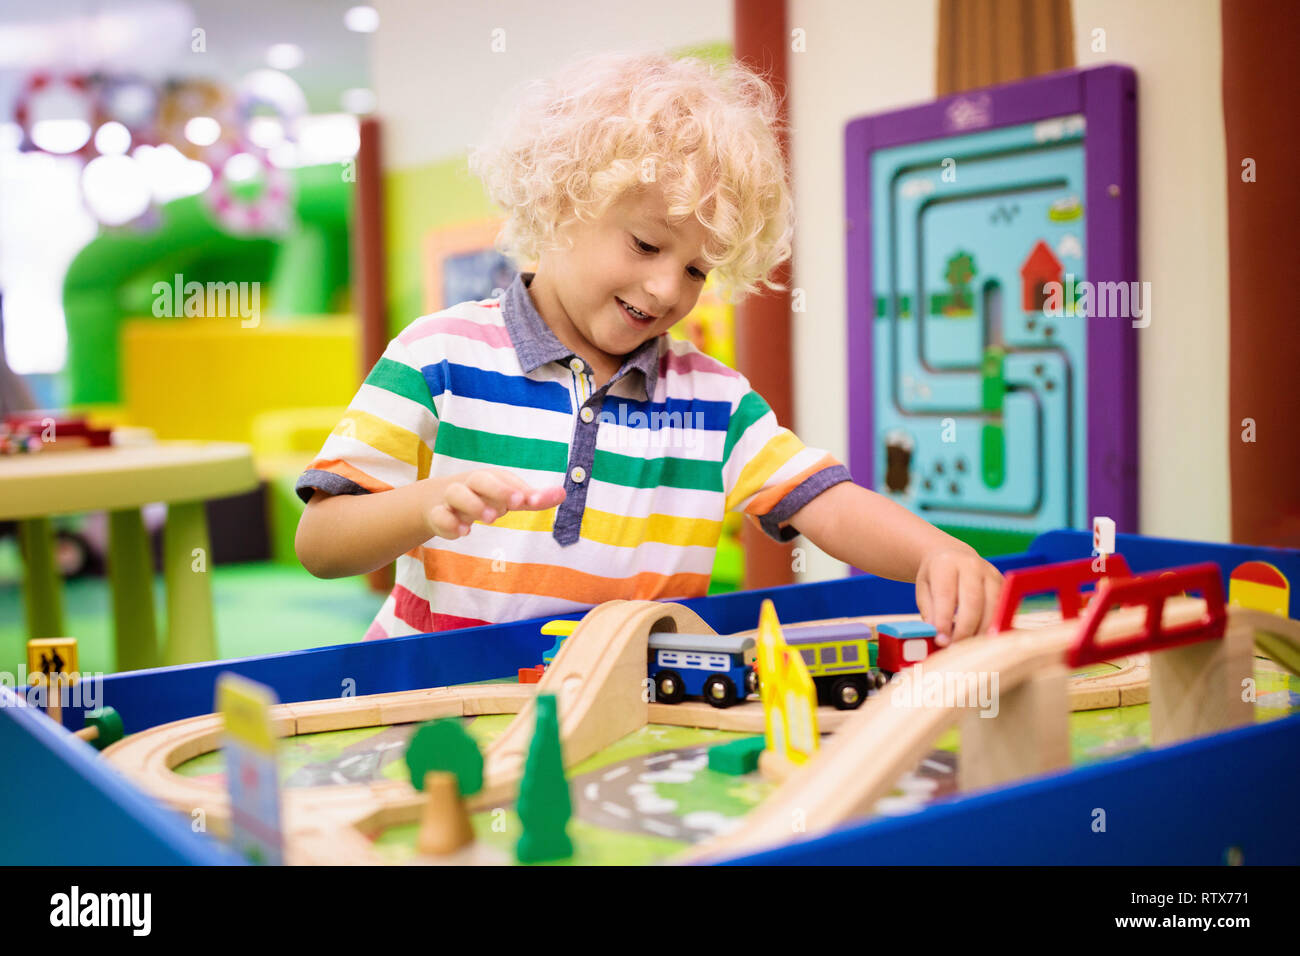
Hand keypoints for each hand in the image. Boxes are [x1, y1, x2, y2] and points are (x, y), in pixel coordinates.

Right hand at [424, 469, 565, 539]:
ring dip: (473, 505)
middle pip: (481, 479)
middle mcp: (471, 484)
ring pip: (457, 493)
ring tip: (491, 519)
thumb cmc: (483, 497)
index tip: (534, 500)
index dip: (519, 489)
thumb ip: (533, 498)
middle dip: (497, 490)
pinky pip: (439, 515)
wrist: (439, 500)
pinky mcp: (438, 514)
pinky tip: (462, 532)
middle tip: (514, 505)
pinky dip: (449, 522)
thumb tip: (562, 493)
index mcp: (491, 478)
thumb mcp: (507, 496)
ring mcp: (452, 498)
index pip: (506, 479)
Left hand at [915, 548, 1003, 644]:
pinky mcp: (1003, 584)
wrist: (952, 555)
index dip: (944, 620)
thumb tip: (938, 635)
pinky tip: (980, 638)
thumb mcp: (924, 589)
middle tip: (954, 648)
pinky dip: (992, 627)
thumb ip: (930, 611)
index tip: (941, 640)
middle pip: (973, 602)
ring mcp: (991, 573)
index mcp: (947, 563)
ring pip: (992, 607)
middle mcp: (972, 565)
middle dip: (964, 630)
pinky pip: (1001, 609)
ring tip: (967, 647)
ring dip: (980, 631)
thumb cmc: (936, 577)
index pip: (946, 595)